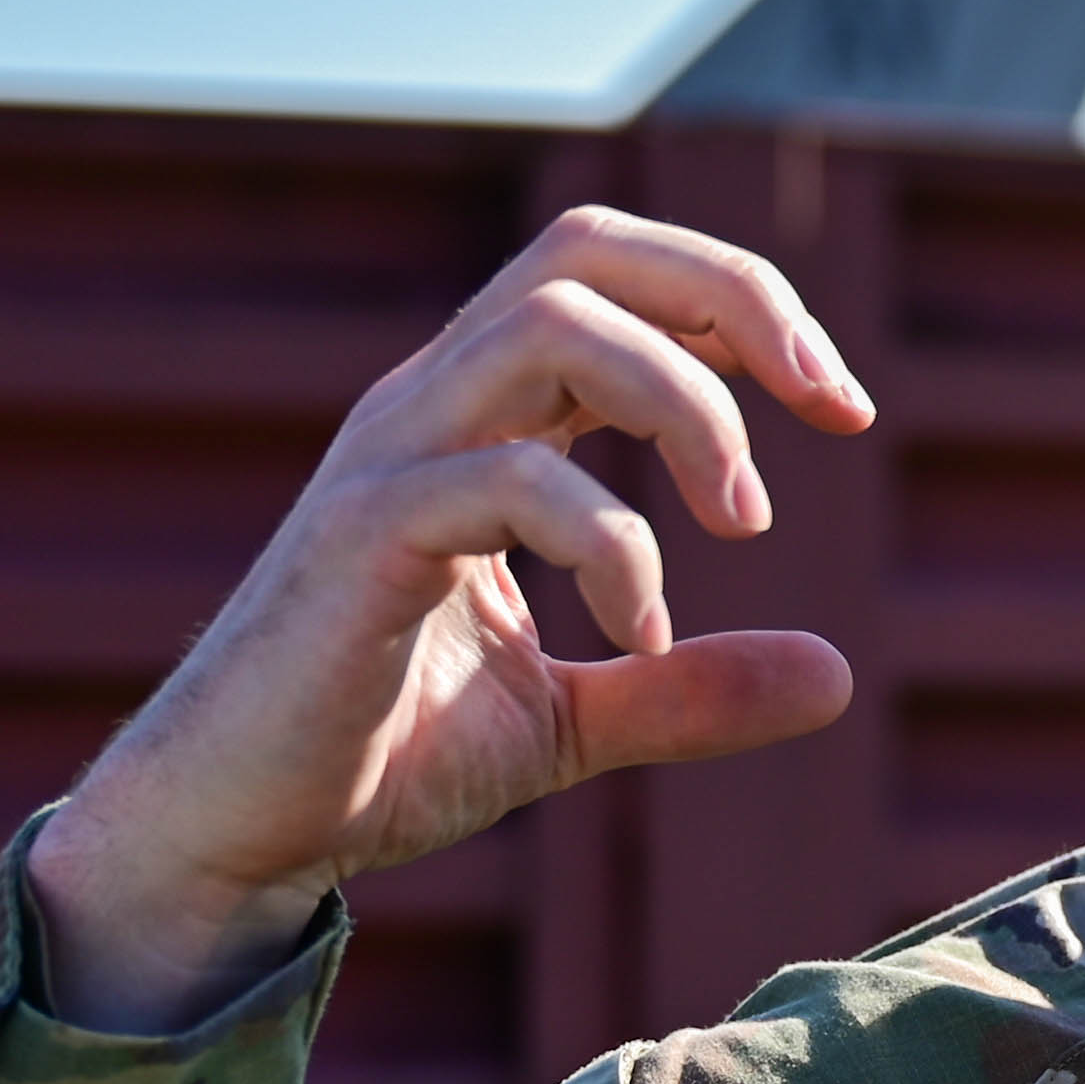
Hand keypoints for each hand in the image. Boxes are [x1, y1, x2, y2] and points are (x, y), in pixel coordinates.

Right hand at [26, 206, 873, 1030]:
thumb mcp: (574, 717)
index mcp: (481, 419)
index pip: (612, 276)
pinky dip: (609, 544)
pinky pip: (506, 480)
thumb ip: (691, 688)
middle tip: (832, 407)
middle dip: (735, 300)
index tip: (845, 406)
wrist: (239, 831)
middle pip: (586, 252)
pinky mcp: (361, 540)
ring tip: (742, 523)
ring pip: (551, 329)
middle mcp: (431, 408)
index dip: (741, 306)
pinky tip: (638, 636)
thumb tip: (839, 675)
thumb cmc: (380, 752)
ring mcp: (389, 462)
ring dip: (685, 410)